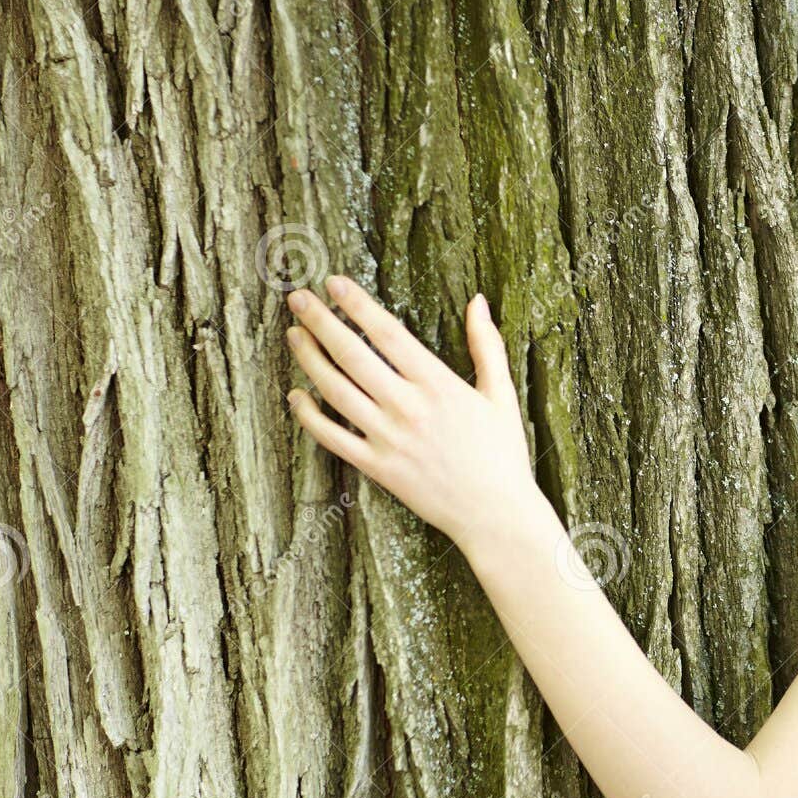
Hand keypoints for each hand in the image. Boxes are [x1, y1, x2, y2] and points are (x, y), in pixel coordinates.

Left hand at [283, 274, 536, 551]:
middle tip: (299, 298)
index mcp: (439, 384)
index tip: (335, 283)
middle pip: (352, 355)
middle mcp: (408, 408)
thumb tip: (478, 301)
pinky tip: (296, 396)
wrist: (495, 514)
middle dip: (321, 321)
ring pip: (335, 391)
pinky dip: (309, 416)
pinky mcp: (377, 468)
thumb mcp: (501, 394)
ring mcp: (388, 438)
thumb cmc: (503, 454)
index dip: (357, 305)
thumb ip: (486, 345)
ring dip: (310, 359)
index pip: (387, 334)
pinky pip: (332, 438)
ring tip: (294, 334)